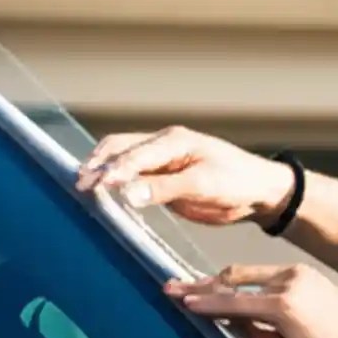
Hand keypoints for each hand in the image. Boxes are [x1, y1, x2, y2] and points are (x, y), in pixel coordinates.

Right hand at [74, 125, 291, 226]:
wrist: (258, 191)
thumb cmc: (237, 181)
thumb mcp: (203, 185)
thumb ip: (164, 189)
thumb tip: (127, 192)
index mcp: (174, 141)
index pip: (134, 153)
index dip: (113, 169)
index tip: (94, 185)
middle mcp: (163, 146)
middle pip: (120, 148)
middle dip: (98, 164)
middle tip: (79, 185)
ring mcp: (162, 162)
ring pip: (123, 161)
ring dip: (102, 171)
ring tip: (82, 189)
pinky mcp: (164, 179)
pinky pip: (133, 178)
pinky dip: (116, 184)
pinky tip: (102, 196)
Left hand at [164, 263, 337, 337]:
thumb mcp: (305, 332)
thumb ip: (275, 328)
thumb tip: (246, 334)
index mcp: (298, 278)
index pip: (248, 275)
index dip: (219, 282)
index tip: (197, 288)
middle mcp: (291, 275)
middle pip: (234, 275)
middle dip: (200, 283)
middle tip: (171, 287)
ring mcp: (287, 288)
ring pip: (232, 289)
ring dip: (200, 295)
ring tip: (171, 294)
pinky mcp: (284, 306)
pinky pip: (237, 306)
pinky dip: (211, 305)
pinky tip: (190, 305)